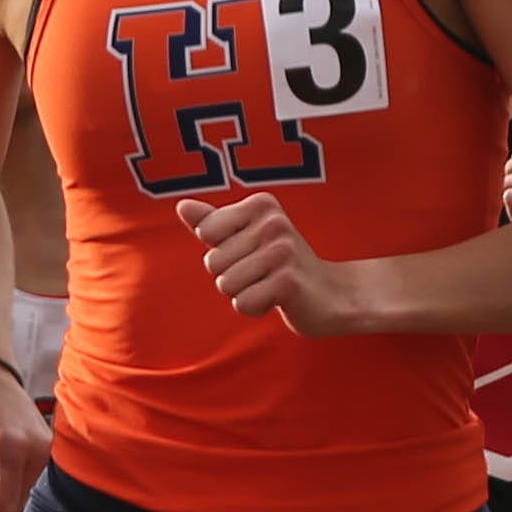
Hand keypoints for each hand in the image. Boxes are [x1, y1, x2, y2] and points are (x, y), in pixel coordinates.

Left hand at [0, 357, 53, 511]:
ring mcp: (49, 447)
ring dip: (7, 479)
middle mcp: (39, 449)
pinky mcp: (52, 445)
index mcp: (13, 448)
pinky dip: (16, 470)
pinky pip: (32, 476)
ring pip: (26, 490)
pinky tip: (5, 447)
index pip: (7, 505)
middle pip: (18, 501)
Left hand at [180, 192, 366, 334]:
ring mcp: (283, 251)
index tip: (250, 250)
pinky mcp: (288, 282)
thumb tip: (181, 206)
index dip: (221, 250)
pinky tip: (277, 298)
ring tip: (268, 284)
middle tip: (262, 272)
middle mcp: (273, 222)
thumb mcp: (246, 236)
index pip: (206, 231)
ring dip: (243, 292)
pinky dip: (255, 307)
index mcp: (261, 204)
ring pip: (225, 284)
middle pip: (213, 261)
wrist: (330, 293)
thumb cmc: (280, 263)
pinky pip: (242, 303)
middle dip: (231, 275)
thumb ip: (213, 222)